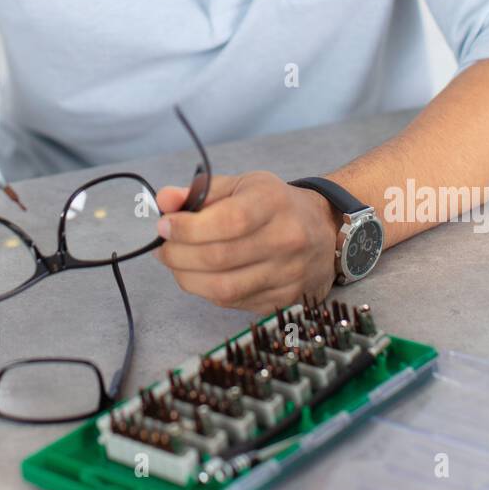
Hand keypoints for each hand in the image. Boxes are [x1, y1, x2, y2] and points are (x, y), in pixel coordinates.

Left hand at [154, 171, 339, 312]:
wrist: (324, 231)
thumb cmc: (275, 205)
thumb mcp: (242, 185)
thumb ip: (201, 192)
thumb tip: (164, 200)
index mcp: (274, 202)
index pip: (228, 221)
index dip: (188, 228)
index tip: (165, 226)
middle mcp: (287, 238)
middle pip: (220, 258)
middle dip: (178, 254)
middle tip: (164, 247)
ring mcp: (288, 274)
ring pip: (224, 288)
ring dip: (187, 277)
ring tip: (177, 262)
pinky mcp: (284, 300)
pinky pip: (233, 303)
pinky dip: (207, 291)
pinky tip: (201, 276)